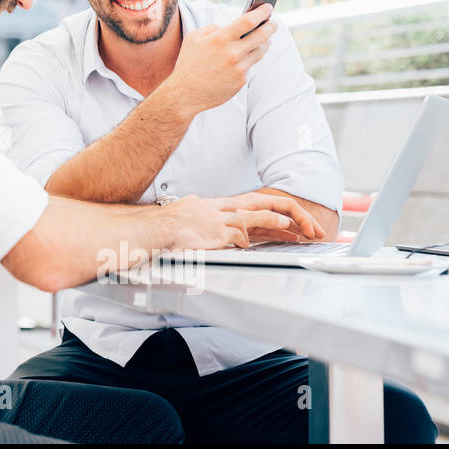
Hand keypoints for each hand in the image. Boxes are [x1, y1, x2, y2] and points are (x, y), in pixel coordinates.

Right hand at [160, 5, 276, 116]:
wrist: (185, 94)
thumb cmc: (188, 64)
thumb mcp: (193, 39)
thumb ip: (211, 28)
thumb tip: (226, 27)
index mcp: (220, 39)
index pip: (249, 20)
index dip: (262, 12)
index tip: (268, 7)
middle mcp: (232, 53)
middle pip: (262, 35)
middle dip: (270, 26)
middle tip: (273, 23)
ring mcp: (238, 68)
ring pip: (260, 51)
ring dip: (264, 43)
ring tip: (265, 38)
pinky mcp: (241, 81)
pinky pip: (250, 66)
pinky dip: (248, 60)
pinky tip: (245, 58)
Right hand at [160, 194, 297, 251]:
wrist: (157, 228)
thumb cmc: (164, 224)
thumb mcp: (182, 211)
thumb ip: (193, 210)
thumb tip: (192, 208)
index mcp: (209, 204)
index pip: (240, 204)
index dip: (258, 210)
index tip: (269, 218)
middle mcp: (217, 208)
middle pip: (254, 204)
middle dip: (276, 211)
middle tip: (291, 219)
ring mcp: (218, 219)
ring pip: (252, 217)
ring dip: (272, 222)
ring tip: (290, 227)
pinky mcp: (217, 232)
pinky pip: (239, 235)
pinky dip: (247, 240)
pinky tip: (250, 245)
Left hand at [221, 191, 325, 241]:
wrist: (188, 226)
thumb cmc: (212, 219)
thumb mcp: (238, 218)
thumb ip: (261, 218)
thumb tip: (285, 222)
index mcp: (255, 202)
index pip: (287, 205)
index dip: (303, 217)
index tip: (312, 232)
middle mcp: (255, 208)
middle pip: (287, 213)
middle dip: (305, 223)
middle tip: (321, 235)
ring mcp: (252, 219)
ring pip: (280, 222)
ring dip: (297, 229)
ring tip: (312, 238)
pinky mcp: (246, 229)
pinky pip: (270, 230)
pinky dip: (284, 234)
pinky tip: (292, 239)